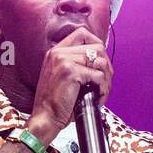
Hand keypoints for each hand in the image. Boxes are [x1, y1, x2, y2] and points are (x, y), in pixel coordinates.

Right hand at [27, 26, 112, 143]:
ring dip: (107, 79)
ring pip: (100, 62)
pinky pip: (99, 76)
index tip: (101, 61)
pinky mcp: (71, 72)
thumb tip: (99, 61)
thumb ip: (74, 64)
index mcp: (56, 52)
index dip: (97, 44)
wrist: (45, 117)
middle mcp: (59, 53)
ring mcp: (64, 61)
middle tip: (106, 81)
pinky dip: (103, 89)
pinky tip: (98, 97)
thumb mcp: (61, 76)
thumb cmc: (55, 103)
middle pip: (97, 47)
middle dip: (107, 65)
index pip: (82, 34)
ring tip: (102, 91)